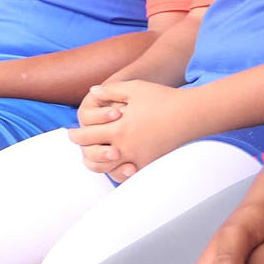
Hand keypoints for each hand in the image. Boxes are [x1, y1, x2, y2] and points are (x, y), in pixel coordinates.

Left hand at [67, 80, 191, 180]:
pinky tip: (113, 164)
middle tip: (79, 146)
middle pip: (92, 155)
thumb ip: (110, 90)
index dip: (74, 136)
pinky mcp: (150, 164)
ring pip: (107, 170)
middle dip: (82, 150)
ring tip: (92, 156)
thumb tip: (92, 91)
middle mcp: (125, 147)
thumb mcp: (134, 88)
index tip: (71, 133)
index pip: (85, 137)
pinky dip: (117, 172)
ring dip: (96, 164)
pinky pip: (128, 174)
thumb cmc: (163, 98)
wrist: (192, 114)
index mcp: (118, 129)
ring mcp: (138, 158)